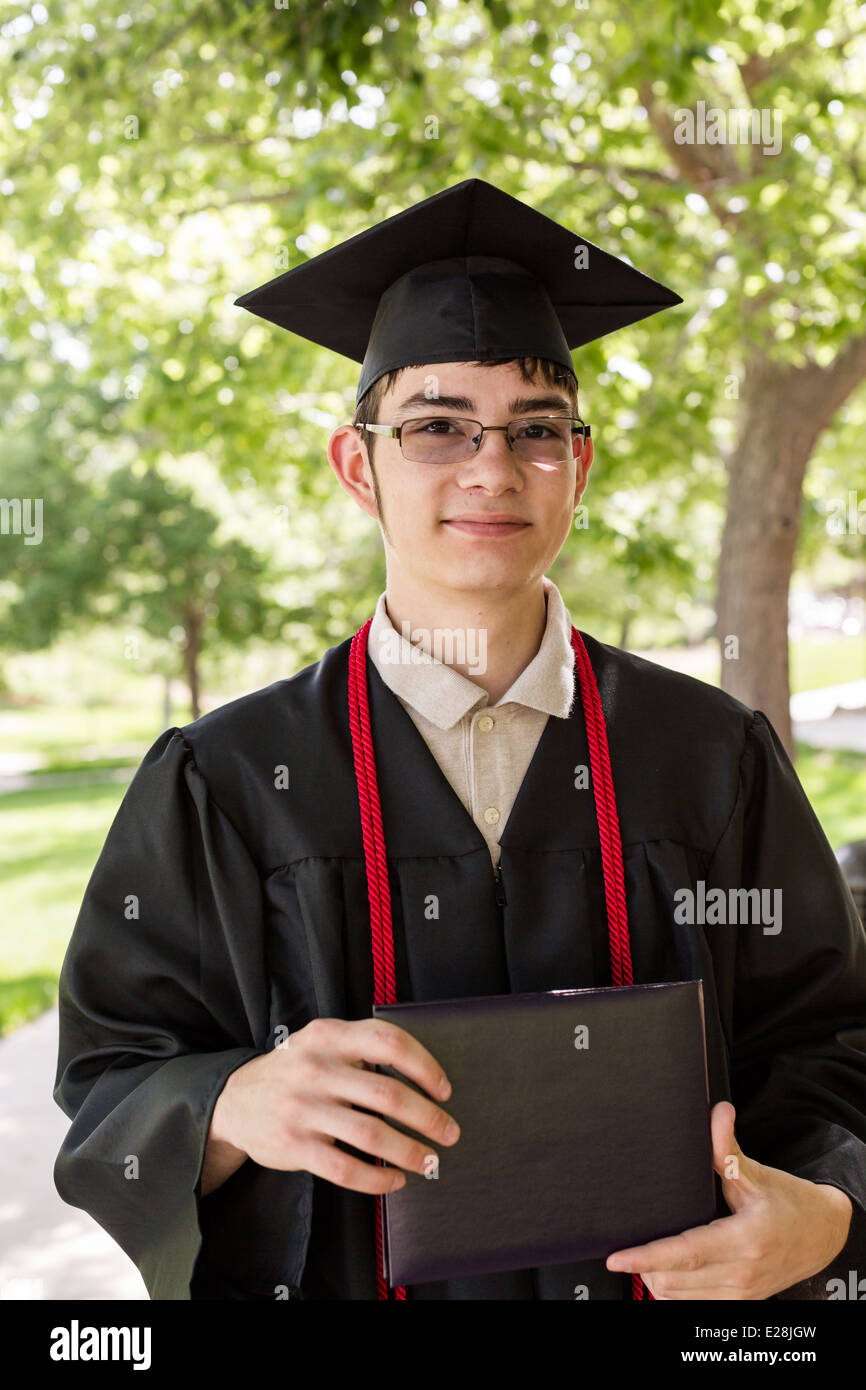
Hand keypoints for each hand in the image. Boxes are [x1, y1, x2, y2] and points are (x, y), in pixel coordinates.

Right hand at [204, 1017, 458, 1196]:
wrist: (234, 1100)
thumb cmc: (295, 1071)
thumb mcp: (321, 1042)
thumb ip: (361, 1047)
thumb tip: (423, 1078)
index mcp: (329, 1036)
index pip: (389, 1042)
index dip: (424, 1066)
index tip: (443, 1089)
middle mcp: (315, 1069)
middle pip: (387, 1095)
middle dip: (428, 1118)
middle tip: (449, 1133)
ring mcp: (303, 1109)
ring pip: (372, 1135)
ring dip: (409, 1152)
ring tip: (429, 1161)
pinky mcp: (294, 1146)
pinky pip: (346, 1169)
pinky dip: (377, 1178)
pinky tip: (394, 1180)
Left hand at [605, 1100, 852, 1298]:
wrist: (823, 1234)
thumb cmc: (790, 1202)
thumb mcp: (758, 1173)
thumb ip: (727, 1148)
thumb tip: (716, 1112)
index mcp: (745, 1240)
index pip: (686, 1254)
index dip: (647, 1256)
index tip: (617, 1258)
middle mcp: (742, 1274)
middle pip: (675, 1280)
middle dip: (644, 1265)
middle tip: (628, 1242)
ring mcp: (741, 1293)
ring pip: (680, 1298)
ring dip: (656, 1279)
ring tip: (645, 1255)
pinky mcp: (741, 1302)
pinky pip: (695, 1306)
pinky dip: (675, 1291)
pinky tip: (667, 1271)